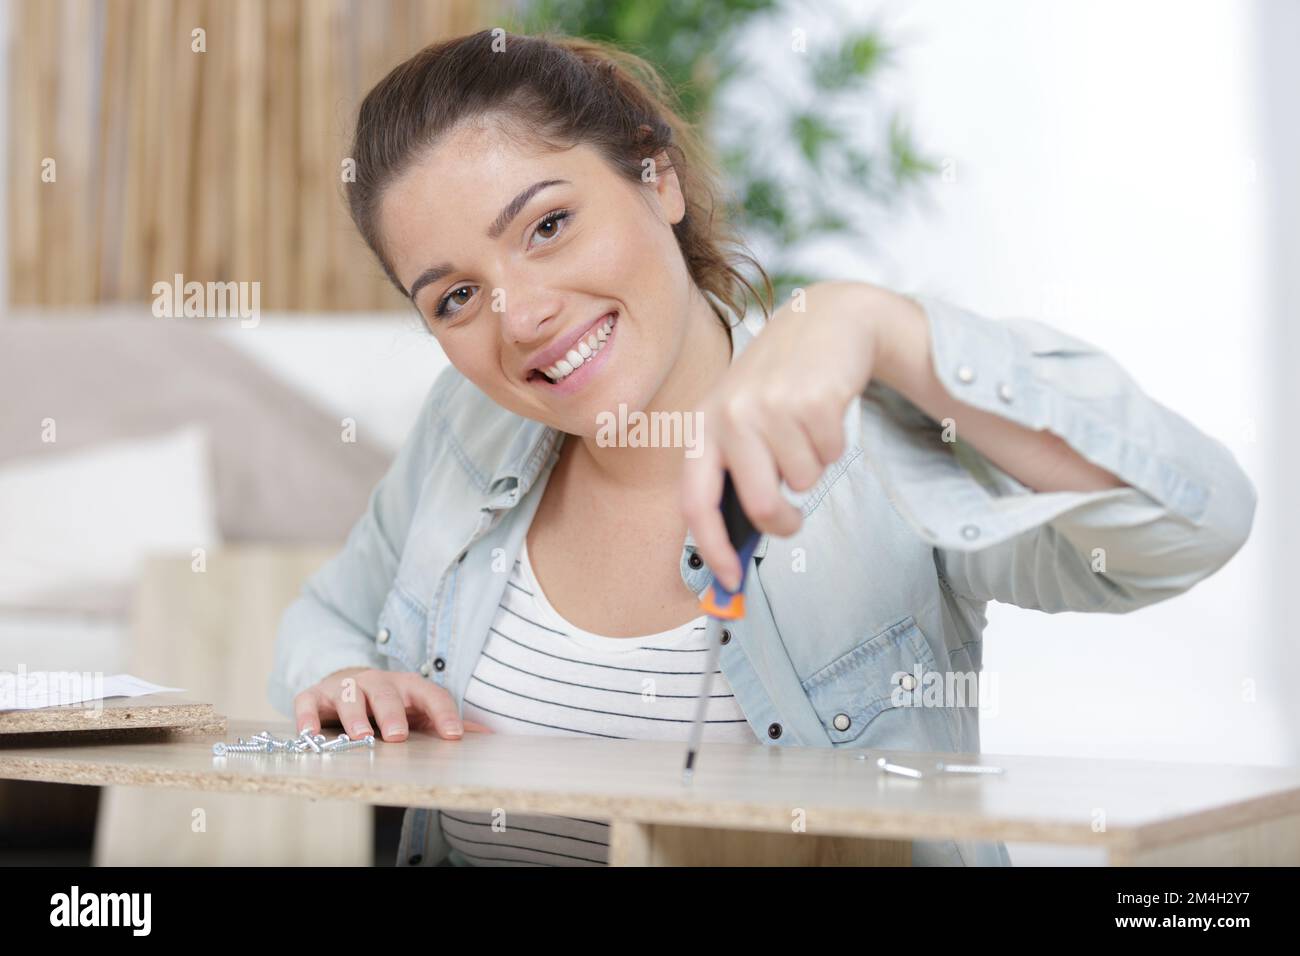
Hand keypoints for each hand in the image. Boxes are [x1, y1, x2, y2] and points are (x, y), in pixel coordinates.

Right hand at [293, 666, 492, 742]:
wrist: (349, 685)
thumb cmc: (391, 706)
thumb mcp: (420, 711)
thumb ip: (447, 723)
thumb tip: (490, 737)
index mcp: (409, 686)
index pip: (432, 695)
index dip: (445, 714)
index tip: (454, 736)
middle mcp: (377, 683)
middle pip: (386, 693)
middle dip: (392, 713)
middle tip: (397, 736)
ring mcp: (345, 687)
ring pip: (348, 695)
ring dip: (353, 716)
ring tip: (359, 737)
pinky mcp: (315, 696)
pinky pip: (307, 702)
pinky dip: (306, 717)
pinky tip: (308, 734)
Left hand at [681, 282, 893, 590]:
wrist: (825, 320)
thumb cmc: (778, 383)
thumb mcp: (740, 419)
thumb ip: (734, 474)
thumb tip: (735, 549)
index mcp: (702, 427)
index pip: (695, 502)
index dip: (711, 548)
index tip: (728, 582)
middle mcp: (730, 415)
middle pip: (758, 505)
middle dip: (782, 522)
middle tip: (793, 518)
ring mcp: (771, 405)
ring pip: (802, 480)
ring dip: (812, 464)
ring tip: (803, 425)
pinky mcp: (813, 398)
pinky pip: (831, 455)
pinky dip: (833, 443)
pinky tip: (823, 409)